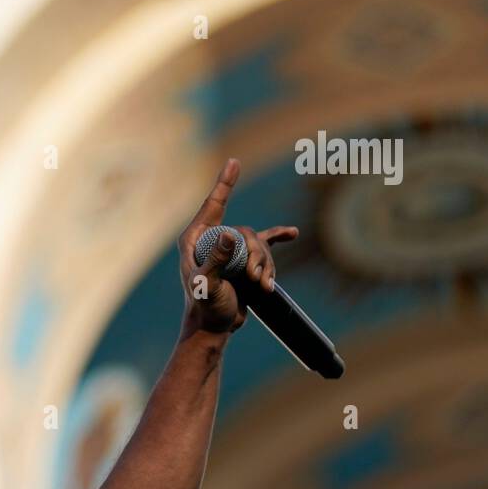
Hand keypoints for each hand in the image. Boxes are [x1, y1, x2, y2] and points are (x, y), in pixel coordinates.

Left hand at [177, 159, 299, 335]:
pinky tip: (292, 233)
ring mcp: (229, 249)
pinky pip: (265, 243)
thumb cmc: (204, 306)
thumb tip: (231, 233)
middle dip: (257, 255)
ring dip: (266, 265)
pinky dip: (278, 239)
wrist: (213, 326)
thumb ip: (217, 261)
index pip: (213, 205)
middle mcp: (212, 239)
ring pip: (259, 244)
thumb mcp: (208, 285)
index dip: (225, 183)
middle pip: (247, 232)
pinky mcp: (243, 260)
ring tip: (261, 286)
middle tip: (255, 278)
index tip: (234, 161)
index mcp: (195, 239)